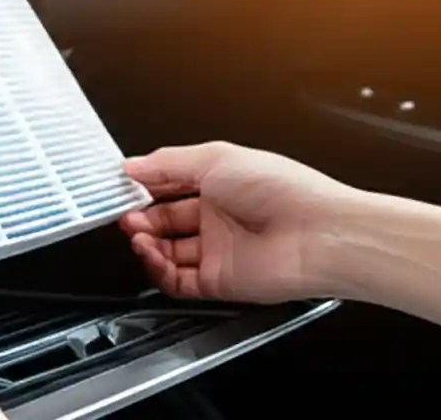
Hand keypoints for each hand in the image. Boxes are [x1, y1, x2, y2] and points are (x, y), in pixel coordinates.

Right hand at [119, 141, 359, 302]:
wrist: (318, 234)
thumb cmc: (280, 189)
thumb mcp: (215, 159)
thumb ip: (168, 163)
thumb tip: (132, 166)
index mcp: (220, 184)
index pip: (171, 187)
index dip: (145, 189)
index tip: (123, 188)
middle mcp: (218, 218)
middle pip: (165, 222)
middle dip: (140, 218)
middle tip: (125, 216)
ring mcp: (218, 251)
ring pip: (167, 253)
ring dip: (145, 244)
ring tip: (136, 235)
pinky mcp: (220, 282)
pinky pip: (178, 281)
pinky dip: (158, 271)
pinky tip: (150, 256)